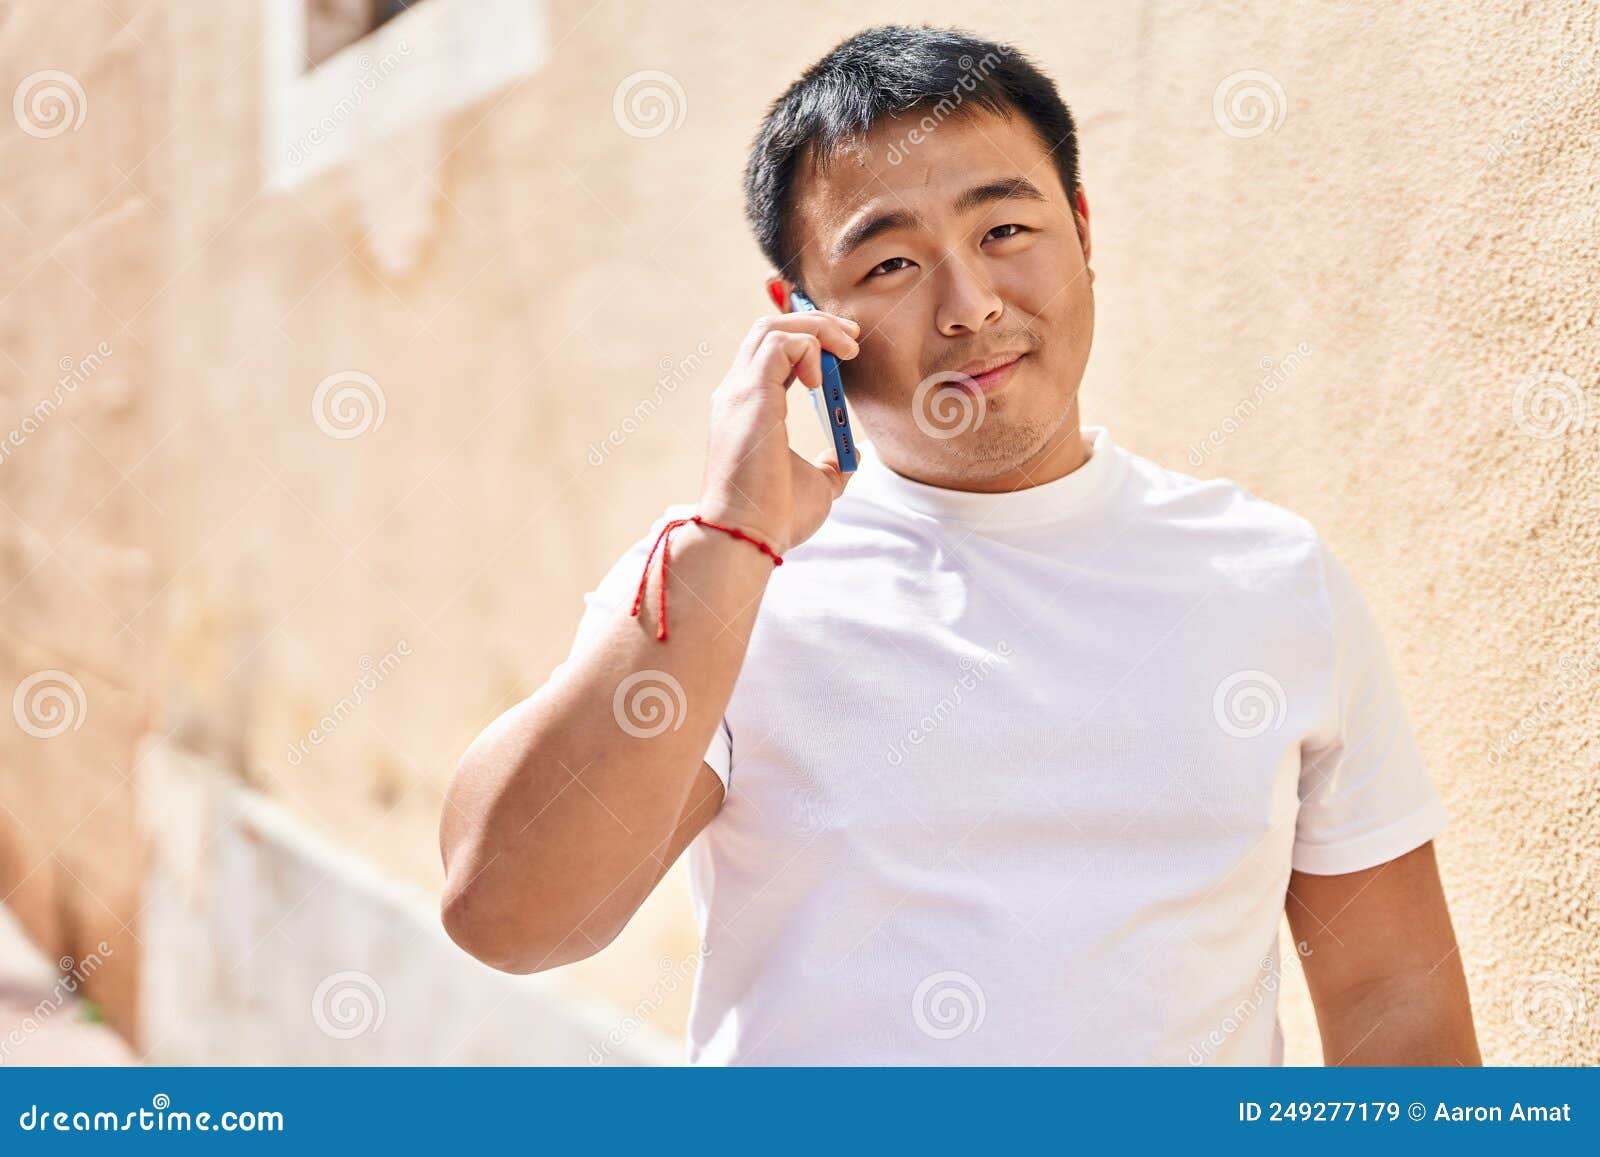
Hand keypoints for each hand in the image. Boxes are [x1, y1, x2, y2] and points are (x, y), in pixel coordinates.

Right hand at [698, 309, 860, 554]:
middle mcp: (738, 394)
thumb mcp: (819, 485)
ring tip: (848, 348)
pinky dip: (808, 348)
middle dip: (815, 324)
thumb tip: (851, 453)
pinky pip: (780, 344)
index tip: (847, 351)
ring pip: (772, 328)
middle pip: (769, 330)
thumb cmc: (776, 517)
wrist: (748, 536)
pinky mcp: (750, 395)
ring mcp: (740, 393)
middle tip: (853, 338)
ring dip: (816, 329)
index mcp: (749, 409)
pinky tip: (823, 380)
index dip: (809, 342)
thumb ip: (832, 464)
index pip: (772, 353)